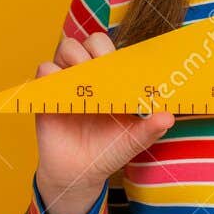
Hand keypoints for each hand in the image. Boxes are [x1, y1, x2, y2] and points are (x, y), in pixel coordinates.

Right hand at [32, 31, 174, 213]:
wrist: (78, 173)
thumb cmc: (108, 151)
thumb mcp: (132, 141)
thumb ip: (150, 129)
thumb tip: (169, 117)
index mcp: (113, 80)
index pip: (117, 50)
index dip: (121, 51)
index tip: (125, 66)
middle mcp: (90, 74)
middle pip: (93, 40)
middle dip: (99, 49)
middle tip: (104, 69)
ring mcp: (67, 79)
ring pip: (67, 47)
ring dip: (76, 56)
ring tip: (83, 78)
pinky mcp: (46, 91)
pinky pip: (45, 70)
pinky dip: (52, 75)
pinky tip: (63, 93)